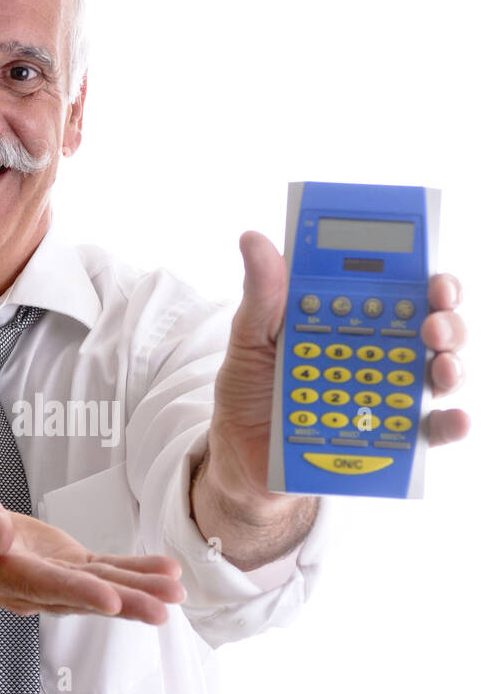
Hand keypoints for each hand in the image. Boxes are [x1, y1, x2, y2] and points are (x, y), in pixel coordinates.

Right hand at [0, 477, 185, 622]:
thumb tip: (0, 534)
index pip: (39, 584)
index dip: (75, 593)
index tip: (110, 599)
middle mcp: (30, 585)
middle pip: (79, 597)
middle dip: (123, 603)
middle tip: (162, 609)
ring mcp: (53, 579)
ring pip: (100, 587)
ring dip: (139, 591)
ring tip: (176, 592)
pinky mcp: (69, 567)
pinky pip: (106, 570)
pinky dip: (137, 571)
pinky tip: (167, 571)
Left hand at [204, 231, 469, 506]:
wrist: (238, 453)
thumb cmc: (249, 389)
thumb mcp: (250, 338)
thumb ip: (262, 295)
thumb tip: (254, 239)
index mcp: (352, 318)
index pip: (403, 288)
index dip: (427, 278)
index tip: (431, 277)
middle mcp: (381, 352)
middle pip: (434, 327)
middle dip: (446, 320)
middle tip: (433, 324)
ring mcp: (388, 394)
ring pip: (440, 373)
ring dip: (451, 365)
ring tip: (440, 366)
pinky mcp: (388, 438)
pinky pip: (430, 432)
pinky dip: (450, 425)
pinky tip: (454, 419)